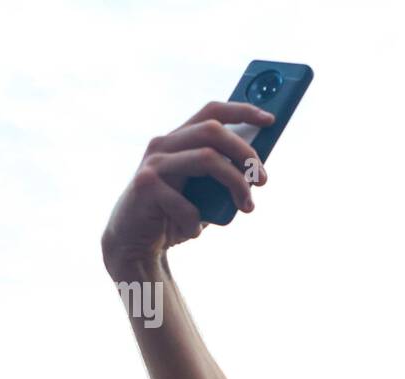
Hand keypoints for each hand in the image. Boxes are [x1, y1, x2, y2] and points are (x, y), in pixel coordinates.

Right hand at [102, 102, 274, 276]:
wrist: (134, 242)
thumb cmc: (175, 215)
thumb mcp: (205, 193)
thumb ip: (224, 177)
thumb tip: (258, 171)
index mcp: (179, 140)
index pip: (212, 112)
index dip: (243, 110)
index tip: (270, 120)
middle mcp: (163, 145)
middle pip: (213, 130)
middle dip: (246, 153)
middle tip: (263, 180)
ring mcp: (153, 163)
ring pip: (208, 158)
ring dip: (236, 185)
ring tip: (246, 207)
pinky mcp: (145, 186)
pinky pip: (189, 202)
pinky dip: (198, 222)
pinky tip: (193, 231)